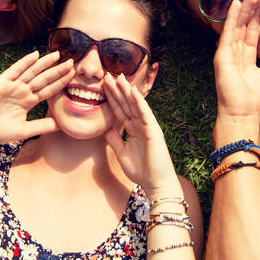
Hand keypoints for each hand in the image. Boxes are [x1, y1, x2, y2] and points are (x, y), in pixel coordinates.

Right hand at [0, 50, 75, 143]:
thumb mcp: (24, 130)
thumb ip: (42, 126)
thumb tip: (62, 126)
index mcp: (29, 101)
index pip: (48, 89)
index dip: (60, 82)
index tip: (73, 76)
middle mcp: (22, 91)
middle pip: (43, 78)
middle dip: (57, 71)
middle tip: (72, 62)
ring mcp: (13, 86)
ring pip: (31, 72)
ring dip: (44, 63)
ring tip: (57, 55)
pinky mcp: (1, 83)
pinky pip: (15, 71)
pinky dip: (24, 63)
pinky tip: (34, 55)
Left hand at [101, 73, 177, 197]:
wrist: (155, 184)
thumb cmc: (142, 171)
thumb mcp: (122, 154)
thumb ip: (115, 140)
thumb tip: (105, 129)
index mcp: (133, 129)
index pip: (120, 110)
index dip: (112, 98)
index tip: (103, 86)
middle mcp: (141, 125)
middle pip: (126, 104)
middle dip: (117, 90)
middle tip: (107, 75)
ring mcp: (148, 126)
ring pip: (135, 105)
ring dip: (126, 91)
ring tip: (118, 77)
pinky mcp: (153, 131)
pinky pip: (145, 114)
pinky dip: (139, 102)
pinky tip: (132, 91)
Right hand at [212, 0, 259, 120]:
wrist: (244, 114)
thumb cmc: (257, 100)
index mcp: (247, 56)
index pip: (252, 31)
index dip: (258, 16)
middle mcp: (236, 52)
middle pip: (244, 25)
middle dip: (251, 8)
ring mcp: (227, 53)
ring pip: (236, 26)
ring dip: (243, 9)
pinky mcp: (222, 56)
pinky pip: (227, 33)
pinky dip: (231, 19)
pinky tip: (235, 5)